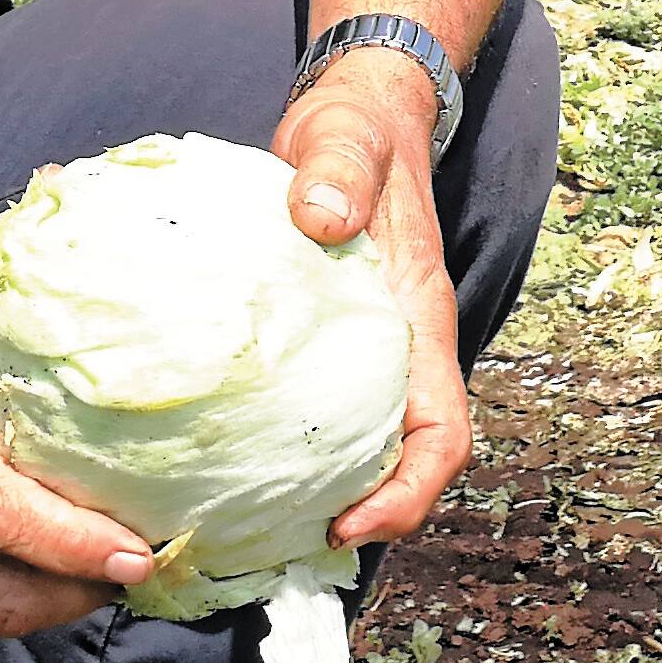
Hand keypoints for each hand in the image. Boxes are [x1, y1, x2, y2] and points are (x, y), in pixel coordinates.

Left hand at [278, 49, 469, 546]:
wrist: (357, 114)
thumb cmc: (359, 131)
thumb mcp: (348, 137)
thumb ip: (337, 169)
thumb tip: (321, 215)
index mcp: (419, 325)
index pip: (443, 435)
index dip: (409, 494)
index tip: (349, 523)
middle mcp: (399, 353)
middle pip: (402, 465)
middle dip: (361, 520)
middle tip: (279, 548)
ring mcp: (362, 354)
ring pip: (358, 449)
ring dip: (320, 495)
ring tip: (246, 530)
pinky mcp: (321, 345)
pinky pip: (312, 415)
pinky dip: (281, 450)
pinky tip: (218, 461)